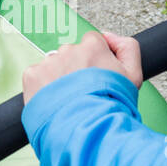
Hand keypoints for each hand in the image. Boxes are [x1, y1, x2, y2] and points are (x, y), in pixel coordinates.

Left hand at [22, 31, 142, 102]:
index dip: (94, 61)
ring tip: (69, 100)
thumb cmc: (111, 106)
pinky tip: (54, 101)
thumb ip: (127, 48)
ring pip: (53, 66)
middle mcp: (69, 50)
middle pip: (71, 54)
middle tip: (83, 92)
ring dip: (58, 79)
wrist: (87, 128)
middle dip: (74, 70)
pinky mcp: (32, 76)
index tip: (96, 77)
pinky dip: (42, 88)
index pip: (91, 43)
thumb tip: (109, 36)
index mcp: (92, 46)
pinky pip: (36, 77)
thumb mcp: (134, 75)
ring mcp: (49, 62)